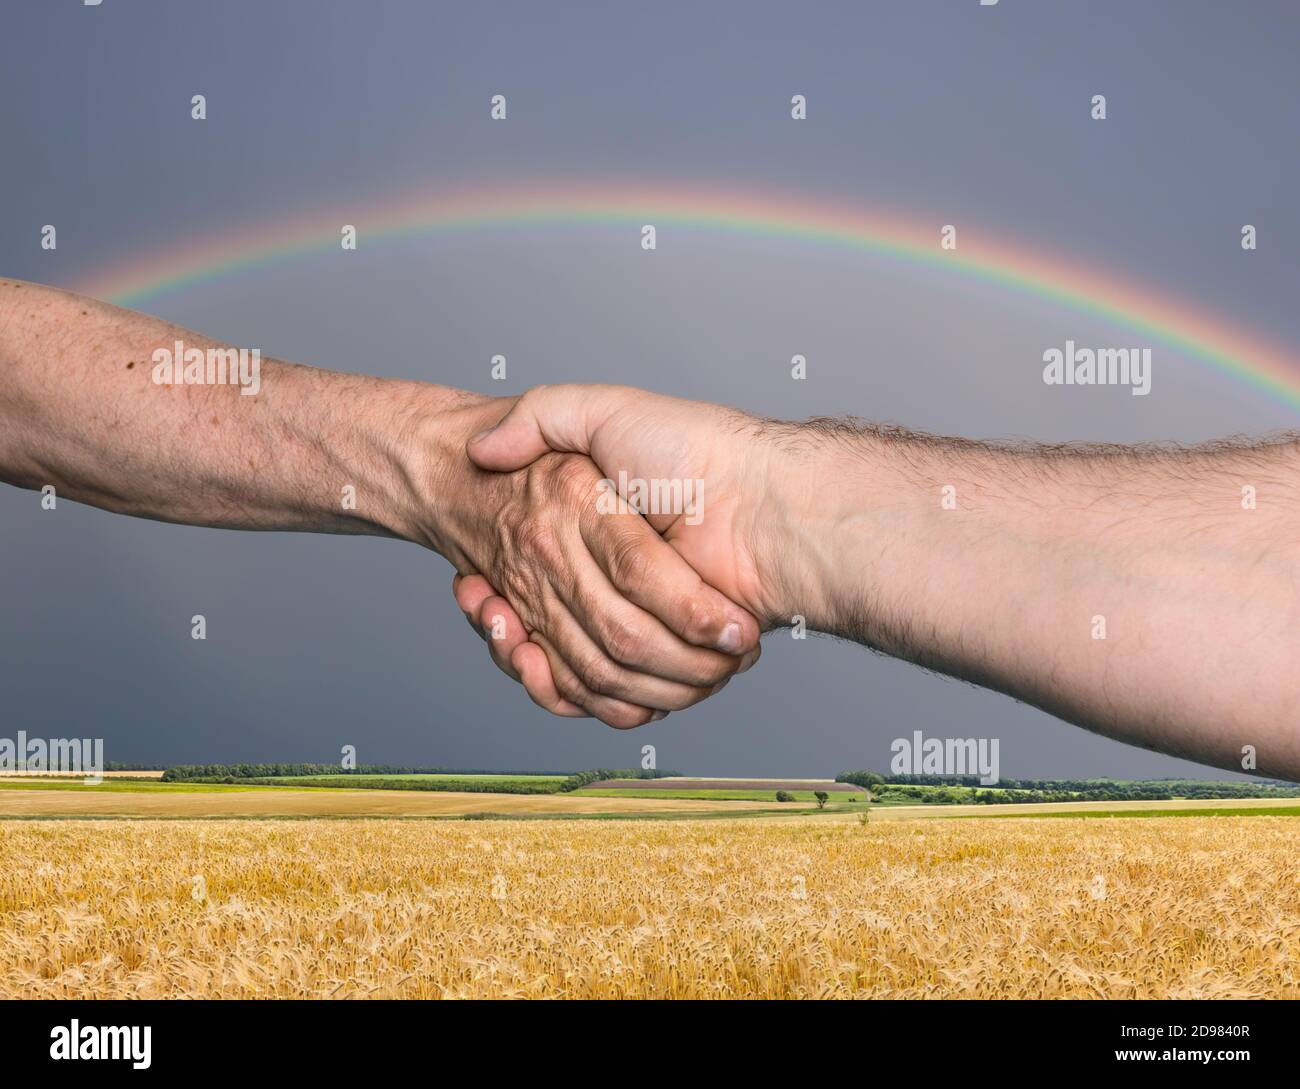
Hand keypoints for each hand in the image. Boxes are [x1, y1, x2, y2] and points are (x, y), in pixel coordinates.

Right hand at [454, 385, 822, 709]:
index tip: (475, 591)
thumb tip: (483, 448)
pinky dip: (568, 694)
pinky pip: (602, 692)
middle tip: (489, 609)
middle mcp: (611, 579)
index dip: (489, 596)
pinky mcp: (666, 651)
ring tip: (507, 630)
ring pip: (565, 664)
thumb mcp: (605, 409)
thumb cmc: (692, 447)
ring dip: (531, 660)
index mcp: (593, 532)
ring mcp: (638, 617)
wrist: (767, 497)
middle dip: (508, 630)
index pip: (528, 577)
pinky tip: (536, 663)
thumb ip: (542, 413)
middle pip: (543, 627)